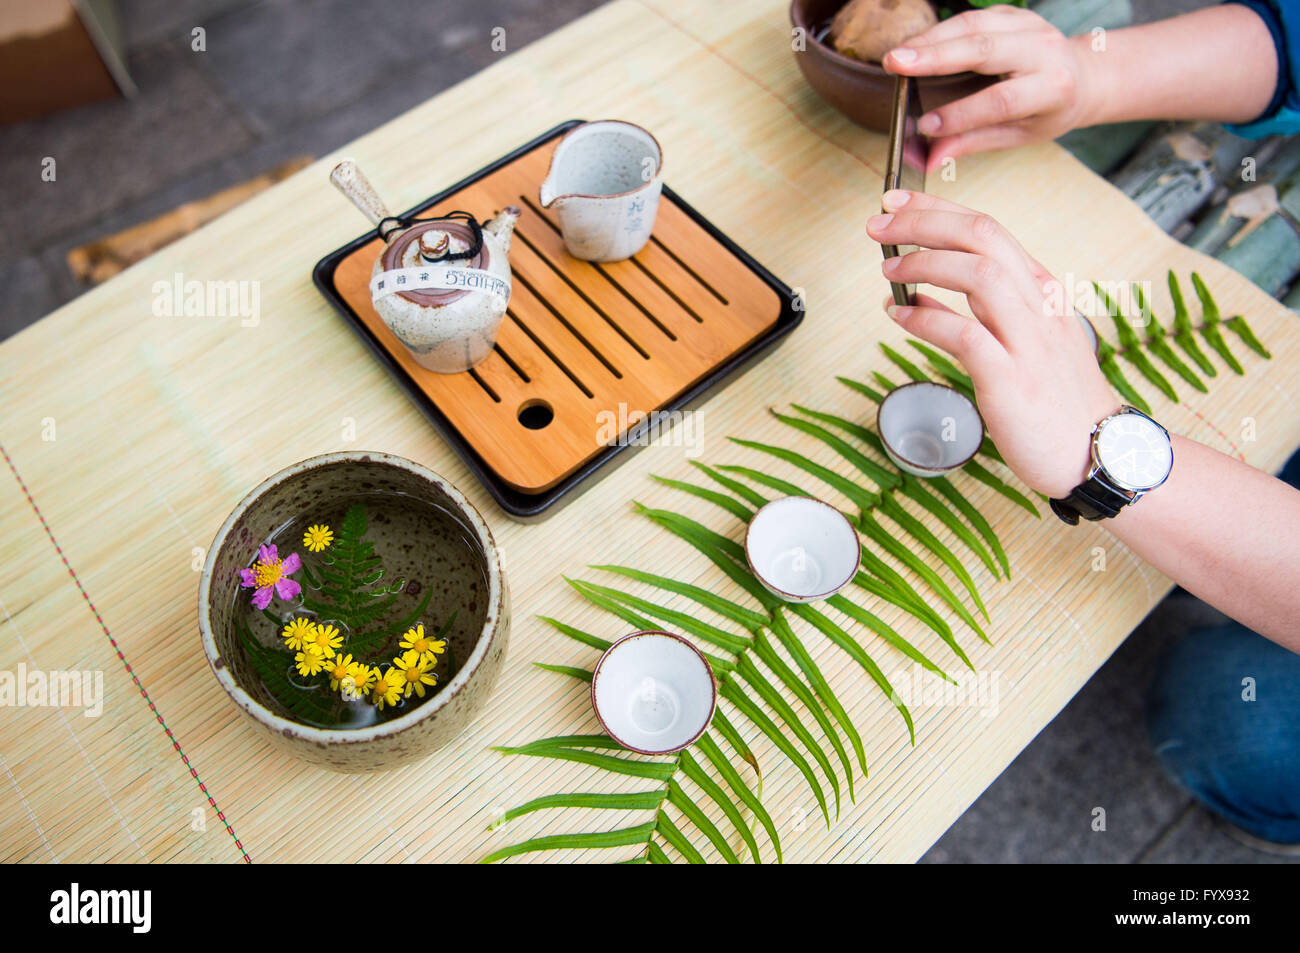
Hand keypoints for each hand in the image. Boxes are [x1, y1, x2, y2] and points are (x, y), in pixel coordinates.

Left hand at [865, 190, 1117, 497]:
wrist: (1100, 453)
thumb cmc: (1056, 400)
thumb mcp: (1027, 342)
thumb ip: (983, 313)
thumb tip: (922, 294)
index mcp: (1042, 291)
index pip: (989, 229)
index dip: (938, 209)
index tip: (895, 200)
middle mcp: (1039, 307)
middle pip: (982, 238)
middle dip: (924, 222)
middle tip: (877, 224)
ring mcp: (1029, 342)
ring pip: (978, 274)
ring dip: (924, 263)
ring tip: (888, 269)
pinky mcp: (1012, 381)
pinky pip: (965, 336)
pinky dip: (926, 319)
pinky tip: (899, 315)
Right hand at [882, 6, 1096, 171]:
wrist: (1082, 76)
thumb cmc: (1048, 111)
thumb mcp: (1019, 135)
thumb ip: (974, 142)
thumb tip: (929, 159)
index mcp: (1054, 88)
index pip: (1002, 100)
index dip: (962, 114)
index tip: (925, 126)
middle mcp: (1044, 50)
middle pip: (984, 49)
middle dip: (936, 57)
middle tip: (896, 65)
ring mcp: (1028, 25)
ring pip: (972, 26)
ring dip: (929, 40)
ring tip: (896, 57)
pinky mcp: (1010, 13)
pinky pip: (968, 19)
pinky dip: (937, 32)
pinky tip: (914, 47)